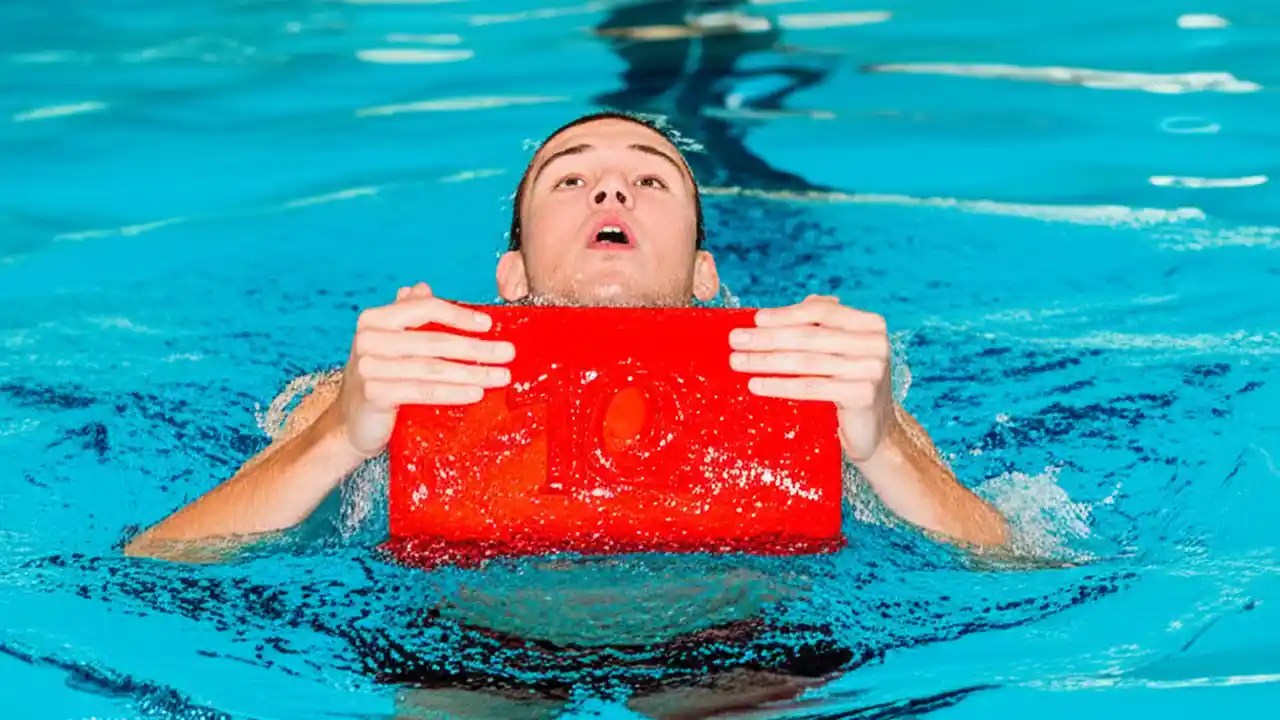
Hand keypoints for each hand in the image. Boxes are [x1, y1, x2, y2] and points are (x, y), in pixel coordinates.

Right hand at [330, 283, 514, 457]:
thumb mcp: (390, 344)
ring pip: (433, 368)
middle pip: (434, 340)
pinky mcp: (375, 394)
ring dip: (473, 372)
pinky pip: (424, 391)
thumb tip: (422, 287)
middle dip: (477, 347)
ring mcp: (369, 367)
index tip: (489, 324)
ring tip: (501, 376)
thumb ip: (405, 314)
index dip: (459, 315)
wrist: (352, 424)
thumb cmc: (379, 380)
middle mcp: (368, 339)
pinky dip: (454, 392)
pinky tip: (476, 393)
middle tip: (508, 353)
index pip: (423, 308)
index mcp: (374, 319)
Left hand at [728, 295, 893, 462]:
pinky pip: (810, 387)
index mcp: (870, 323)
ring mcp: (871, 369)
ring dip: (766, 361)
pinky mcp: (862, 395)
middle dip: (767, 338)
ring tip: (738, 362)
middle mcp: (875, 343)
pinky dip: (779, 385)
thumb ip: (816, 326)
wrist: (874, 431)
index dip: (785, 314)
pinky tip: (755, 385)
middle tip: (735, 340)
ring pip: (806, 362)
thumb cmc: (848, 385)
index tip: (755, 319)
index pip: (821, 312)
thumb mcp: (837, 350)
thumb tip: (769, 316)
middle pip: (809, 337)